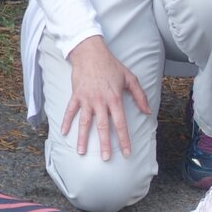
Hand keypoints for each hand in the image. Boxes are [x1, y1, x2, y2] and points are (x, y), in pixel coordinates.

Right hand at [59, 36, 150, 161]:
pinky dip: (66, 121)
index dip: (123, 139)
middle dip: (104, 144)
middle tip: (106, 158)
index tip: (126, 152)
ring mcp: (86, 99)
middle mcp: (100, 102)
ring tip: (81, 152)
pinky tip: (64, 133)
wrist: (90, 52)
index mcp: (114, 99)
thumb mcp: (130, 78)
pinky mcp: (76, 95)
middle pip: (102, 126)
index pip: (120, 123)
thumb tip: (148, 111)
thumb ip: (140, 95)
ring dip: (82, 138)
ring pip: (84, 122)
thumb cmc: (111, 65)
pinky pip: (70, 110)